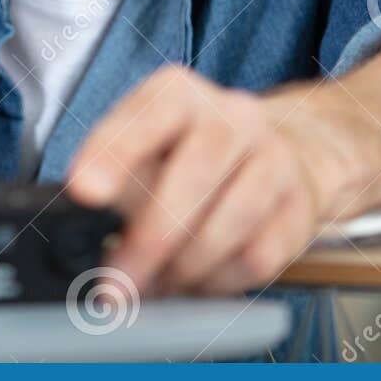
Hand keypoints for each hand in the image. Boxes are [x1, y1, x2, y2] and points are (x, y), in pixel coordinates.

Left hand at [65, 64, 380, 295]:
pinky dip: (220, 281)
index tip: (84, 191)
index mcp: (177, 94)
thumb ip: (113, 181)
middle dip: (150, 238)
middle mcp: (231, 116)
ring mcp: (273, 158)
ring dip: (186, 266)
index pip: (145, 115)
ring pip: (232, 220)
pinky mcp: (300, 206)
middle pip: (194, 173)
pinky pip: (258, 256)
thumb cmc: (189, 155)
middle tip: (116, 283)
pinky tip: (197, 282)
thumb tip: (80, 229)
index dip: (113, 153)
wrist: (283, 152)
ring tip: (157, 286)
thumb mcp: (143, 150)